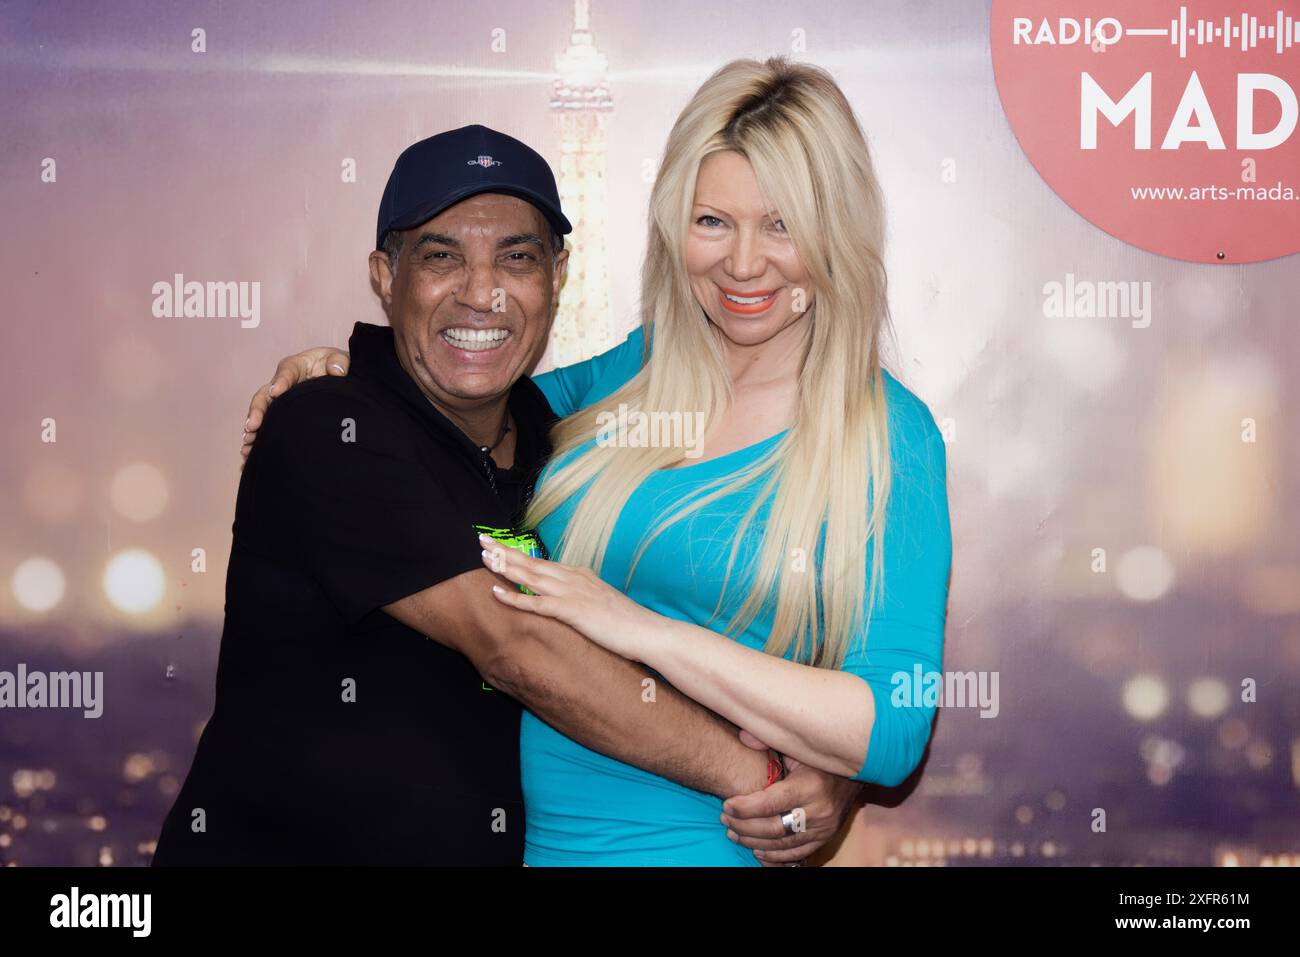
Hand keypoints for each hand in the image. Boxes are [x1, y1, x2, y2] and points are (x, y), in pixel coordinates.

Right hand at [240, 346, 350, 466]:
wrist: (334, 379)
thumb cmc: (334, 366)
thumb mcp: (338, 359)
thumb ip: (339, 361)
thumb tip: (337, 371)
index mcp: (294, 367)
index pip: (285, 373)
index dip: (280, 382)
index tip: (276, 392)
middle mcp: (281, 384)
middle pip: (264, 396)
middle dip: (257, 412)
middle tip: (252, 427)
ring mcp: (278, 402)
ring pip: (261, 415)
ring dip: (253, 430)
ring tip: (248, 446)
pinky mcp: (280, 416)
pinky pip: (266, 428)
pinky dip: (257, 441)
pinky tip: (250, 455)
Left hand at [480, 534, 659, 661]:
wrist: (646, 631)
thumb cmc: (627, 621)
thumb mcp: (601, 600)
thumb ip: (583, 595)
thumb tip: (571, 598)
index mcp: (579, 575)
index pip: (543, 562)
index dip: (519, 554)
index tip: (500, 546)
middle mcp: (573, 578)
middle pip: (532, 562)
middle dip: (506, 551)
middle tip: (482, 540)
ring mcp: (572, 593)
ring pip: (531, 577)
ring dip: (505, 566)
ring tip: (484, 557)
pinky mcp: (572, 611)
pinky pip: (536, 604)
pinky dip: (515, 597)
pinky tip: (496, 592)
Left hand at [722, 731, 862, 865]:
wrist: (858, 770)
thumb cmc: (820, 756)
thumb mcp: (798, 745)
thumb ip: (769, 740)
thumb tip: (743, 737)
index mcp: (810, 786)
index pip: (771, 803)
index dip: (746, 808)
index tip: (727, 806)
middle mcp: (819, 811)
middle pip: (774, 828)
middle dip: (744, 827)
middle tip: (725, 821)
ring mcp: (824, 828)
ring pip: (783, 844)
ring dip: (754, 842)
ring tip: (733, 834)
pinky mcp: (826, 837)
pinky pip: (798, 853)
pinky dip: (776, 855)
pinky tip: (758, 850)